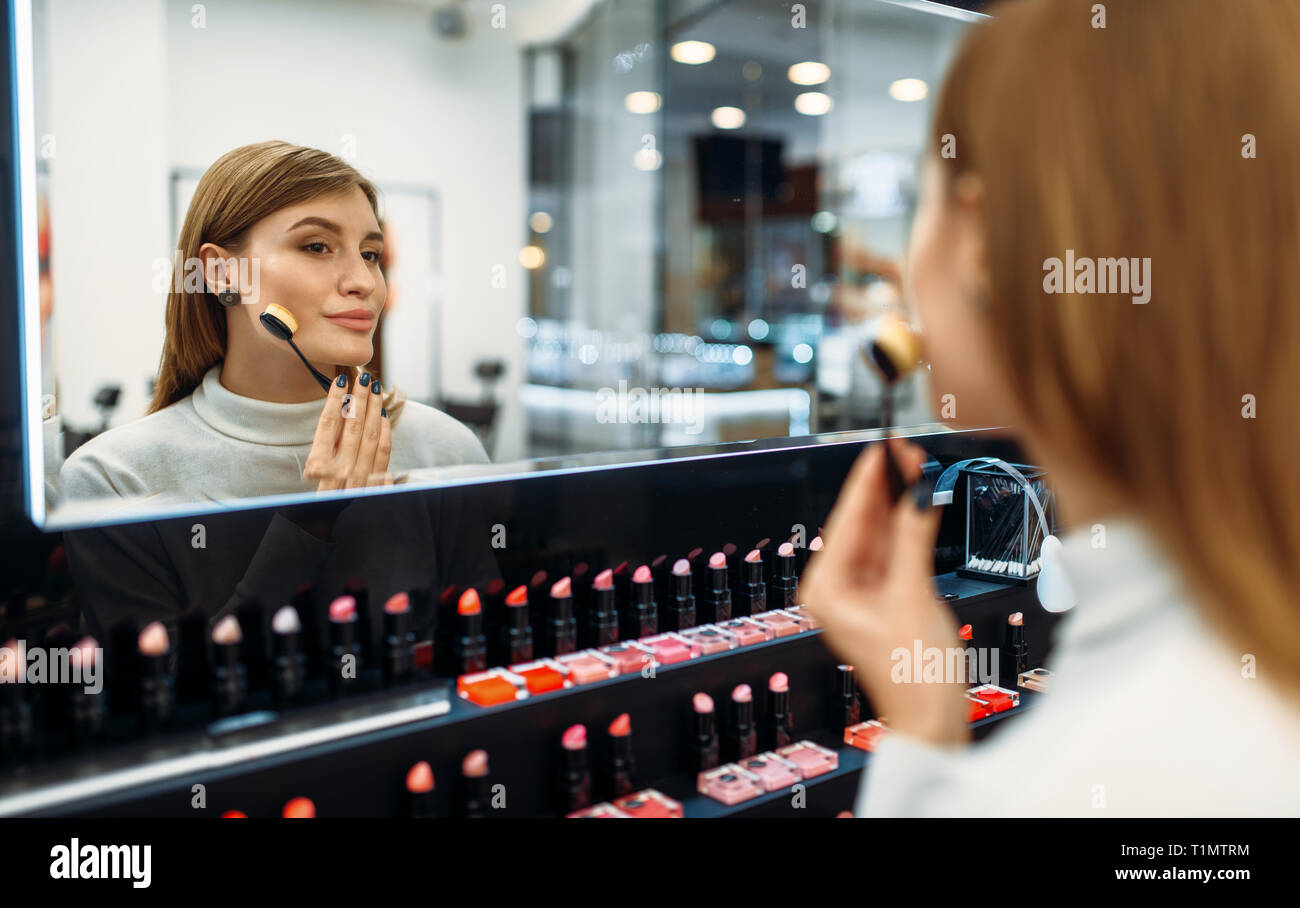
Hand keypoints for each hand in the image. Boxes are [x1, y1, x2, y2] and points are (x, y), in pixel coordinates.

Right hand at [302, 373, 393, 491]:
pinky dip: (386, 431)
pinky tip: (384, 416)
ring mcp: (361, 478)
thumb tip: (340, 409)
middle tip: (364, 376)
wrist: (327, 528)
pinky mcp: (376, 485)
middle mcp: (339, 471)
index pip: (329, 423)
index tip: (341, 379)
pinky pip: (384, 453)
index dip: (336, 399)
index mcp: (318, 466)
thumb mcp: (314, 473)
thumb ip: (324, 447)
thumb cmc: (316, 499)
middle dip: (360, 397)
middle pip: (353, 425)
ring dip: (375, 408)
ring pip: (372, 435)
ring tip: (376, 389)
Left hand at [796, 439, 968, 748]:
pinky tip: (921, 502)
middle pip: (864, 523)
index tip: (882, 447)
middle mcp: (837, 589)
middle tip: (907, 450)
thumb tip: (918, 492)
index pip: (846, 519)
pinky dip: (909, 528)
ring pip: (882, 534)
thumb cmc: (914, 676)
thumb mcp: (914, 595)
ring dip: (901, 503)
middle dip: (888, 487)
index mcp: (826, 589)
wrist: (935, 721)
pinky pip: (895, 551)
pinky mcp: (886, 598)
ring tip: (918, 467)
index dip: (868, 480)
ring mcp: (862, 594)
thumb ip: (914, 537)